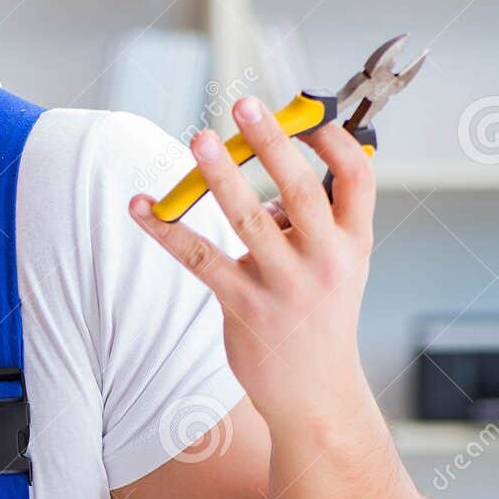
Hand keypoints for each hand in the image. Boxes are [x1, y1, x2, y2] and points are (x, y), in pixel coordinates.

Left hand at [128, 95, 376, 430]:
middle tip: (244, 104)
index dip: (334, 141)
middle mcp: (326, 260)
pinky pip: (200, 259)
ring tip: (198, 141)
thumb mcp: (337, 268)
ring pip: (248, 221)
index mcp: (354, 243)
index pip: (357, 179)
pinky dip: (167, 229)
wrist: (315, 394)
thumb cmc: (319, 320)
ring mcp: (285, 286)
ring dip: (220, 177)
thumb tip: (261, 179)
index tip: (308, 112)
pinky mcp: (244, 308)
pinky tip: (141, 207)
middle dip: (272, 143)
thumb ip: (308, 224)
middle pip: (301, 190)